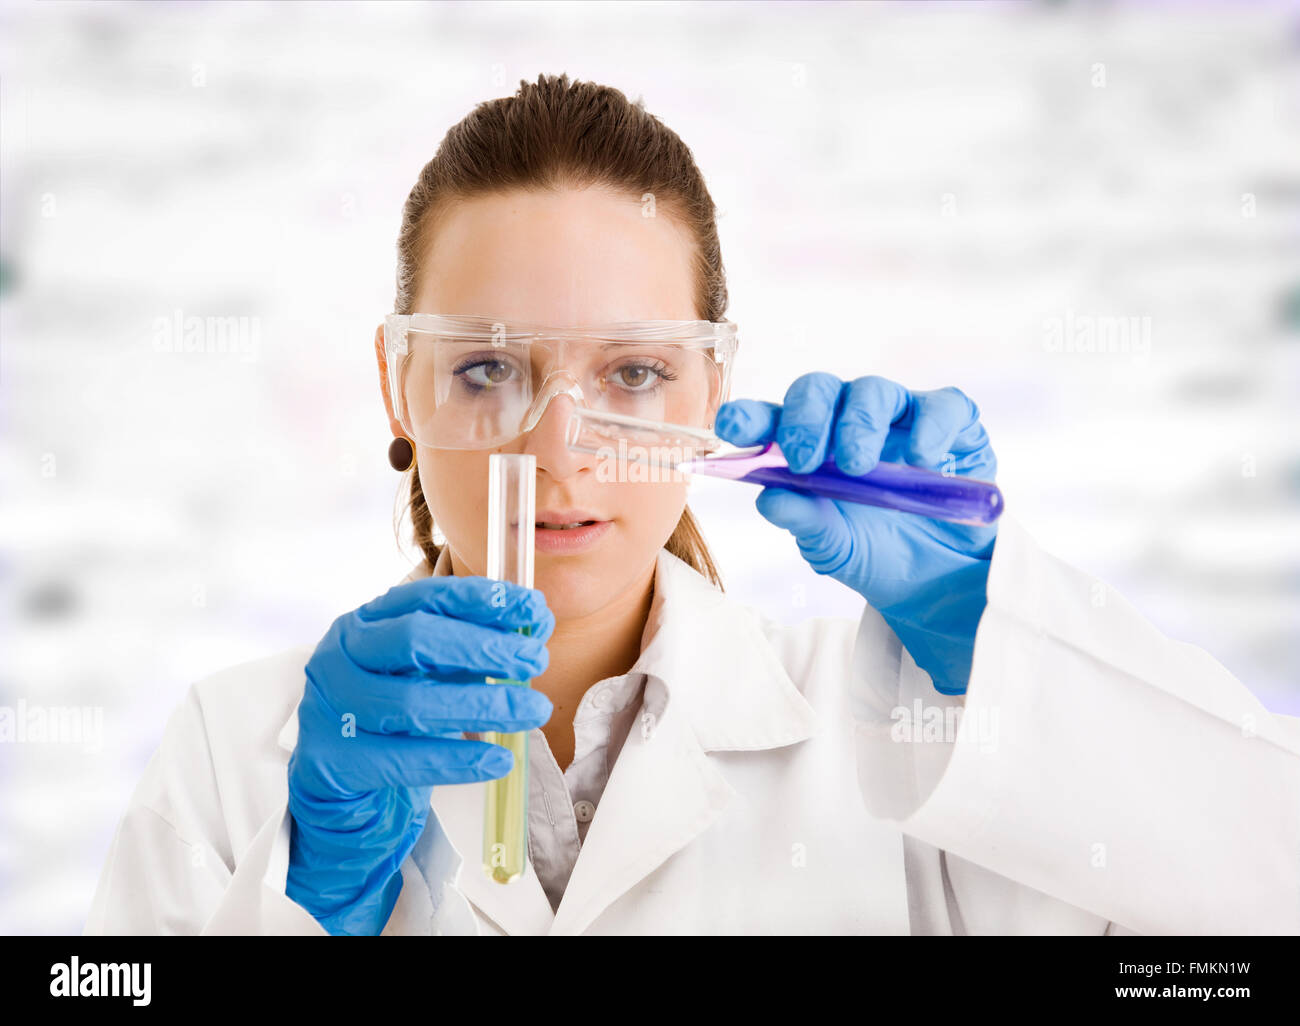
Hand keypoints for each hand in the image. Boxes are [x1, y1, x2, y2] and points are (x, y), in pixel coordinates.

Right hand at [287, 576, 553, 934]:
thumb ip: (474, 645)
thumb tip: (536, 621)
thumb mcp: (429, 668)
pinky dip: (456, 761)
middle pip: (415, 639)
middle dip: (483, 647)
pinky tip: (498, 760)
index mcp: (368, 620)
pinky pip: (402, 760)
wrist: (335, 775)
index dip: (481, 599)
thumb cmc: (392, 710)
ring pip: (411, 704)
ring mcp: (331, 707)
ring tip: (532, 711)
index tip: (533, 607)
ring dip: (482, 705)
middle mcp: (342, 654)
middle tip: (535, 660)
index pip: (426, 596)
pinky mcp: (332, 761)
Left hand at [715, 373, 997, 694]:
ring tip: (858, 466)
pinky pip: (941, 406)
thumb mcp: (834, 548)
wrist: (940, 579)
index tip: (732, 428)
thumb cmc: (876, 552)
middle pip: (818, 389)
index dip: (749, 417)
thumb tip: (768, 499)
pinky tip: (921, 460)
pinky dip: (930, 427)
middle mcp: (847, 421)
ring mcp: (900, 418)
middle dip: (805, 418)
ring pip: (873, 391)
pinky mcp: (952, 424)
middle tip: (803, 459)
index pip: (769, 419)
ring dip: (859, 424)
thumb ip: (804, 523)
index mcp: (806, 447)